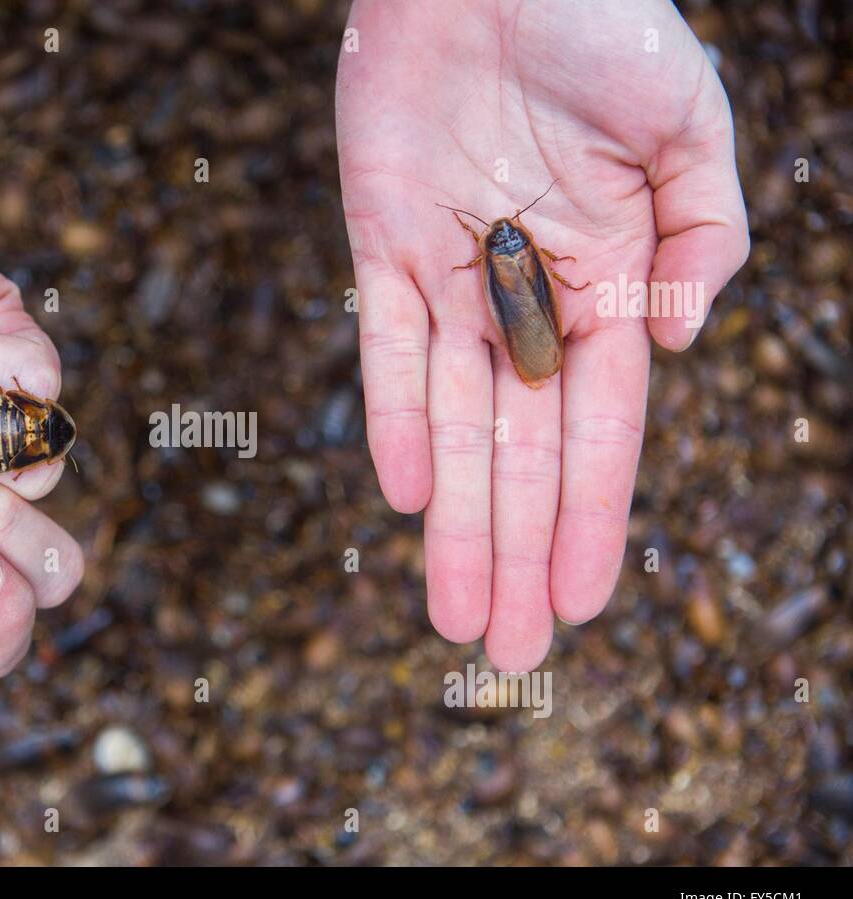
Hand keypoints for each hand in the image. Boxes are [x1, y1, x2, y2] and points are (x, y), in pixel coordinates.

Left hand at [336, 0, 747, 668]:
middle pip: (518, 450)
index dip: (586, 516)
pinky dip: (389, 416)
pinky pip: (386, 347)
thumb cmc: (602, 20)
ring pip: (450, 421)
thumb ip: (706, 234)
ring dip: (452, 517)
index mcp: (612, 281)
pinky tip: (400, 496)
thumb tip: (680, 348)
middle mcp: (529, 296)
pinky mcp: (381, 246)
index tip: (580, 602)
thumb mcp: (689, 121)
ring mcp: (453, 276)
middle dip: (512, 549)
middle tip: (502, 647)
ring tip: (449, 609)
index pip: (598, 427)